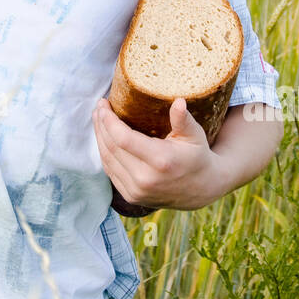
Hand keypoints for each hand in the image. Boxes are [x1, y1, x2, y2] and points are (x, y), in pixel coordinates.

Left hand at [92, 96, 225, 211]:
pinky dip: (104, 152)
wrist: (201, 189)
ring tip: (98, 118)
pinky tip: (103, 137)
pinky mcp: (131, 197)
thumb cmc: (197, 156)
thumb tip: (178, 101)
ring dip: (99, 137)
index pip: (123, 139)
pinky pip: (110, 171)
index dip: (109, 121)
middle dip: (101, 125)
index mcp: (161, 161)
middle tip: (99, 106)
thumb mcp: (194, 136)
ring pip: (107, 160)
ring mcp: (136, 191)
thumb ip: (183, 119)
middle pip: (111, 148)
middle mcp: (145, 179)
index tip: (104, 104)